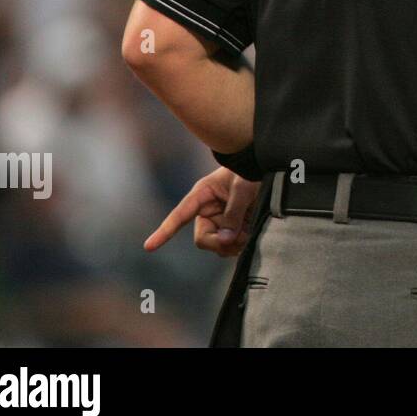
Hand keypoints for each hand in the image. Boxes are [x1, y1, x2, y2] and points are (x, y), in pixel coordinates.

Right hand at [144, 166, 259, 257]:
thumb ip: (234, 212)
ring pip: (218, 246)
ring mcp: (220, 221)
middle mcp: (208, 210)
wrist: (268, 168)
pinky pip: (230, 246)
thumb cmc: (251, 171)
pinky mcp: (232, 229)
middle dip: (220, 243)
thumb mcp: (244, 187)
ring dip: (233, 245)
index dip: (164, 231)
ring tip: (249, 233)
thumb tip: (224, 240)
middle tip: (241, 239)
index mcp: (203, 194)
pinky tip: (251, 236)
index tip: (148, 247)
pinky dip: (240, 245)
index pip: (180, 215)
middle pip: (203, 238)